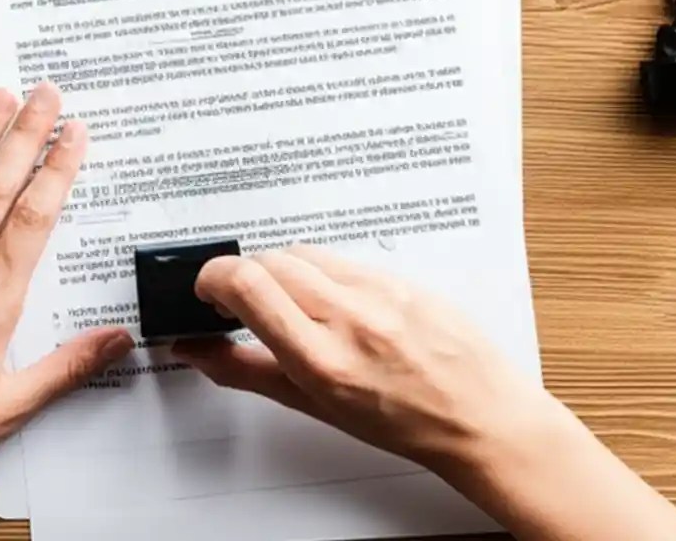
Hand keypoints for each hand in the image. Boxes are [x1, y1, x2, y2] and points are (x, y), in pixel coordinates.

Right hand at [173, 245, 552, 474]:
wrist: (478, 415)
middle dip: (242, 274)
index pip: (248, 285)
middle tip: (238, 300)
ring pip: (302, 252)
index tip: (208, 291)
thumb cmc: (403, 423)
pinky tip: (329, 300)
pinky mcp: (400, 276)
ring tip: (287, 302)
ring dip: (279, 270)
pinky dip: (320, 272)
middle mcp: (350, 318)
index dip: (213, 278)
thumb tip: (197, 350)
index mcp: (322, 359)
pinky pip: (341, 258)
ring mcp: (379, 291)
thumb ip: (245, 371)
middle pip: (268, 260)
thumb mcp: (313, 406)